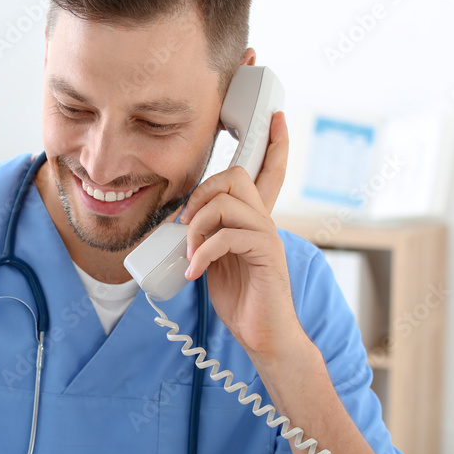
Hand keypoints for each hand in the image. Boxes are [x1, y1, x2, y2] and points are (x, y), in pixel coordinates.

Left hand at [178, 111, 303, 358]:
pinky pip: (229, 236)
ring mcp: (268, 236)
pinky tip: (194, 271)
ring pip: (228, 203)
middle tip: (186, 224)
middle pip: (236, 176)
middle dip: (202, 192)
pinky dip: (203, 253)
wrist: (263, 336)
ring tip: (190, 253)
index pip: (268, 172)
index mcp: (253, 219)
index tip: (276, 117)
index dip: (274, 144)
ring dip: (198, 227)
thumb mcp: (214, 260)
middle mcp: (264, 221)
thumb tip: (177, 225)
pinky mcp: (267, 255)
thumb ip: (205, 236)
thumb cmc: (240, 298)